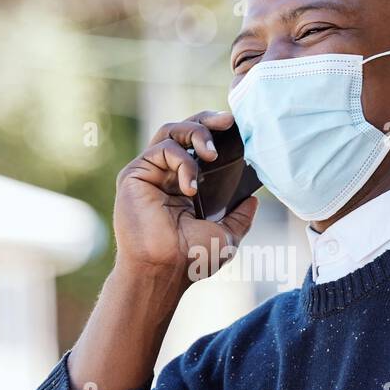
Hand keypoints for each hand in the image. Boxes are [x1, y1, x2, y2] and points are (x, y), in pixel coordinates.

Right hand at [113, 110, 258, 284]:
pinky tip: (191, 187)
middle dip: (207, 120)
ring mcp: (150, 172)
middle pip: (184, 129)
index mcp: (185, 185)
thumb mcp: (227, 236)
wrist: (166, 269)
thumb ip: (240, 217)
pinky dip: (182, 162)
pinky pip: (162, 150)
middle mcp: (166, 174)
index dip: (216, 133)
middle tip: (228, 122)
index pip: (199, 146)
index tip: (237, 128)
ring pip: (171, 131)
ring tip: (213, 154)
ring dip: (196, 133)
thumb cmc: (192, 259)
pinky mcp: (135, 174)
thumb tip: (254, 200)